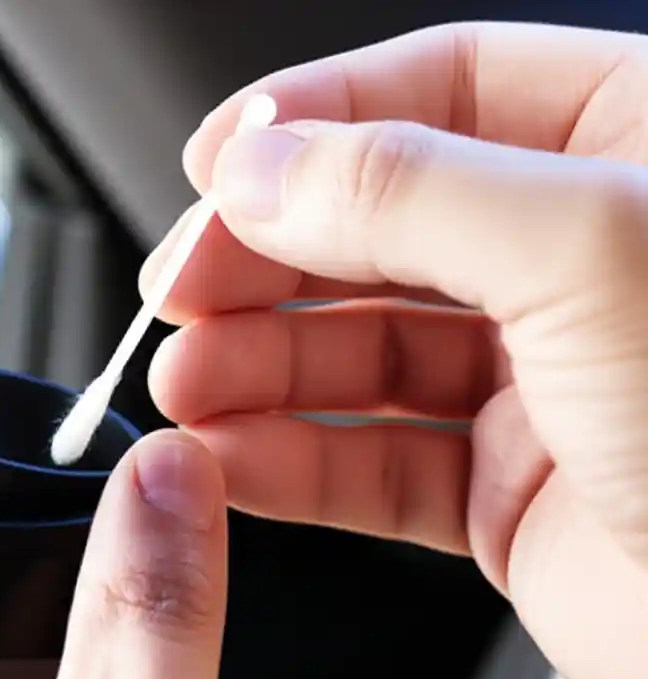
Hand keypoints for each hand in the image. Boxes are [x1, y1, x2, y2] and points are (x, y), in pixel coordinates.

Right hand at [144, 21, 647, 678]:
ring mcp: (533, 378)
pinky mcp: (502, 487)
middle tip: (179, 285)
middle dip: (259, 256)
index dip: (311, 117)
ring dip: (253, 362)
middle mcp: (571, 259)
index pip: (436, 87)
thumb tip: (264, 162)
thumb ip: (410, 188)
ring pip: (353, 348)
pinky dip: (286, 459)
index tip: (215, 160)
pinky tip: (229, 453)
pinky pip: (368, 461)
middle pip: (368, 222)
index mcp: (624, 152)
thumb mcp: (591, 252)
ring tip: (185, 383)